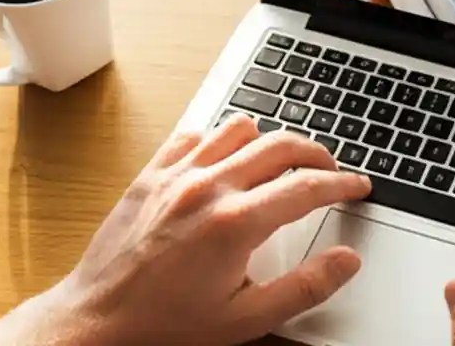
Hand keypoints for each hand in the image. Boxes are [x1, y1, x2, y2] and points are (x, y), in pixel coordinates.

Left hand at [0, 114, 371, 345]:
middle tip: (330, 171)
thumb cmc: (165, 327)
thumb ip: (305, 287)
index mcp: (236, 223)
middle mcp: (207, 188)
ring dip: (269, 139)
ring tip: (283, 160)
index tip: (358, 186)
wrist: (95, 325)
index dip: (343, 183)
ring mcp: (175, 176)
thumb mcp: (247, 320)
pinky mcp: (150, 175)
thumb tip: (347, 261)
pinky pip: (194, 134)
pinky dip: (219, 139)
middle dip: (316, 153)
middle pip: (281, 144)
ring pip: (239, 128)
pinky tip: (226, 159)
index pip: (307, 187)